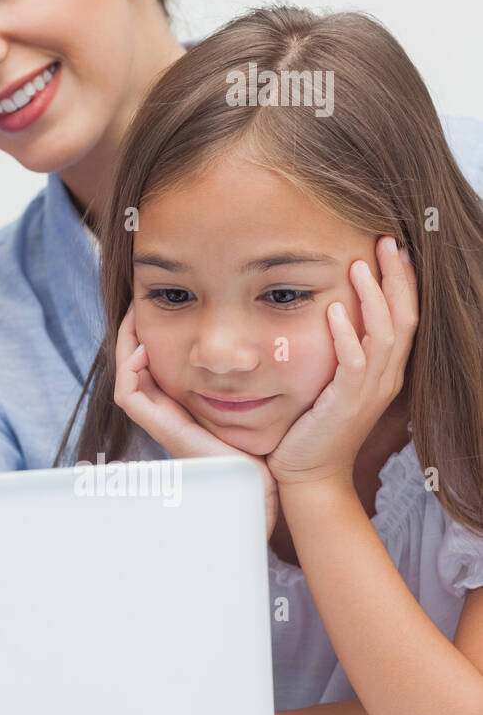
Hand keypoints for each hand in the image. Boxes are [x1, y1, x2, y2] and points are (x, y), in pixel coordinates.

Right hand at [114, 303, 278, 535]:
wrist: (265, 485)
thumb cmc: (269, 446)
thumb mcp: (258, 399)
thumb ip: (253, 376)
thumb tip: (264, 340)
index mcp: (185, 404)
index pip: (154, 364)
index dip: (150, 335)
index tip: (161, 307)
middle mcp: (169, 410)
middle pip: (135, 366)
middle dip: (133, 333)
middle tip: (140, 304)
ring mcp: (162, 421)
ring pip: (127, 376)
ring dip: (126, 345)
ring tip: (136, 316)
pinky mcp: (162, 430)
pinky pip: (128, 396)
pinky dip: (129, 370)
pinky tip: (145, 348)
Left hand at [267, 237, 417, 490]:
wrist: (309, 473)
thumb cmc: (314, 426)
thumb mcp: (332, 380)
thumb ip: (340, 350)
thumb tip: (331, 309)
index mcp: (385, 370)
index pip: (404, 316)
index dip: (402, 281)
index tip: (394, 248)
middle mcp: (385, 377)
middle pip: (404, 317)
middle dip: (397, 277)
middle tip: (387, 241)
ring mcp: (369, 391)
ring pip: (385, 334)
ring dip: (373, 297)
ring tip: (361, 264)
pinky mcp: (346, 403)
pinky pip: (354, 363)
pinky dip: (347, 334)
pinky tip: (335, 310)